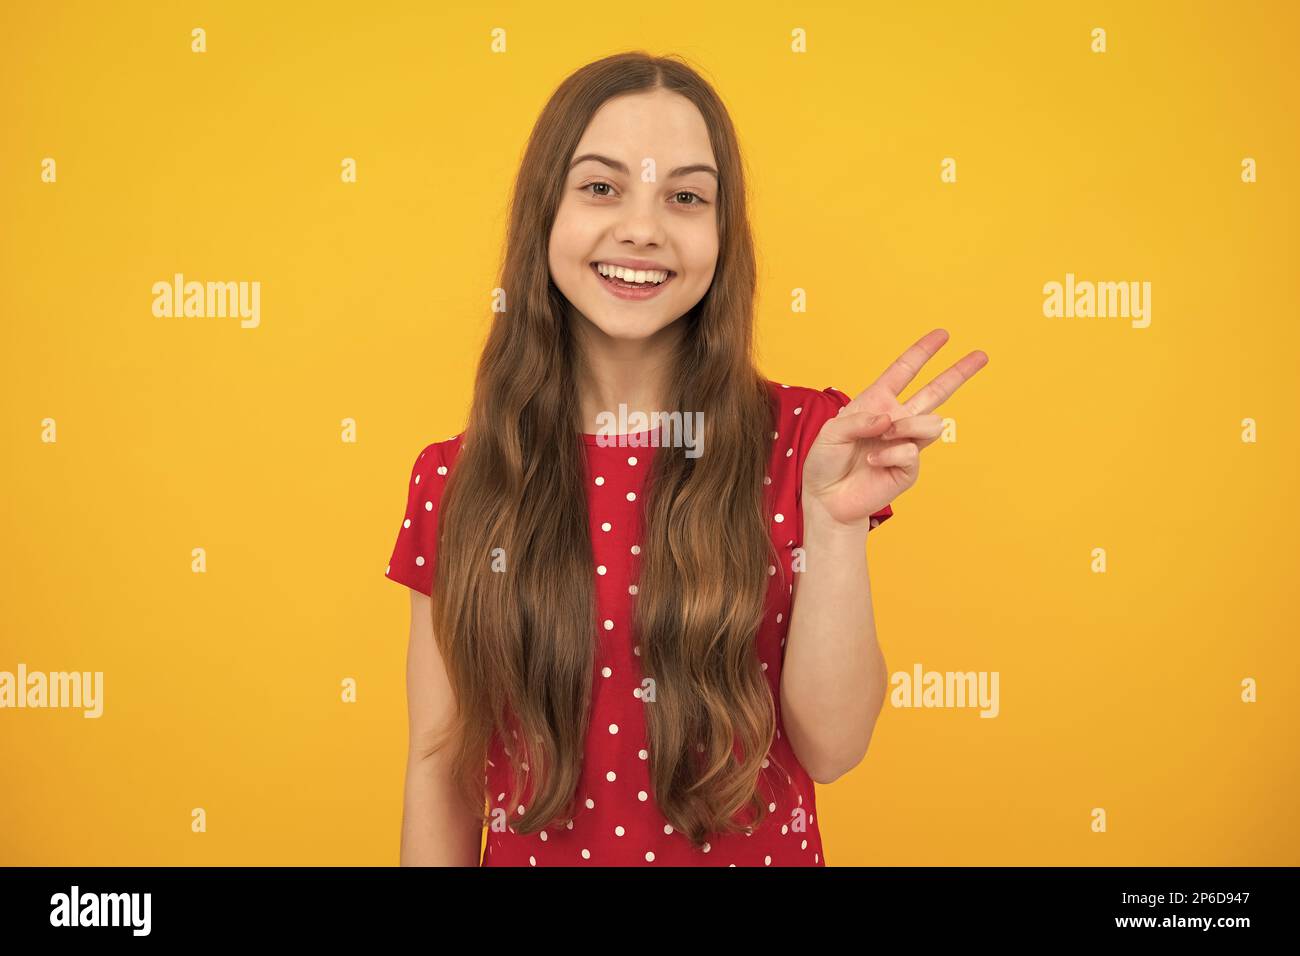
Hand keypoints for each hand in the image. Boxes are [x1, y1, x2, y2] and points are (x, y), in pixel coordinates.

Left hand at [802, 329, 988, 529]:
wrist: (827, 498)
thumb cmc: (826, 462)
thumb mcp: (831, 432)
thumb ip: (858, 419)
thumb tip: (890, 419)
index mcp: (877, 402)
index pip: (904, 372)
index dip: (922, 352)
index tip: (942, 334)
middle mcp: (896, 419)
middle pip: (936, 391)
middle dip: (959, 372)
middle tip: (981, 355)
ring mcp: (906, 443)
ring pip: (930, 423)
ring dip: (906, 427)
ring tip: (883, 437)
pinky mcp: (909, 468)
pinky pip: (912, 451)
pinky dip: (890, 453)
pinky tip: (873, 461)